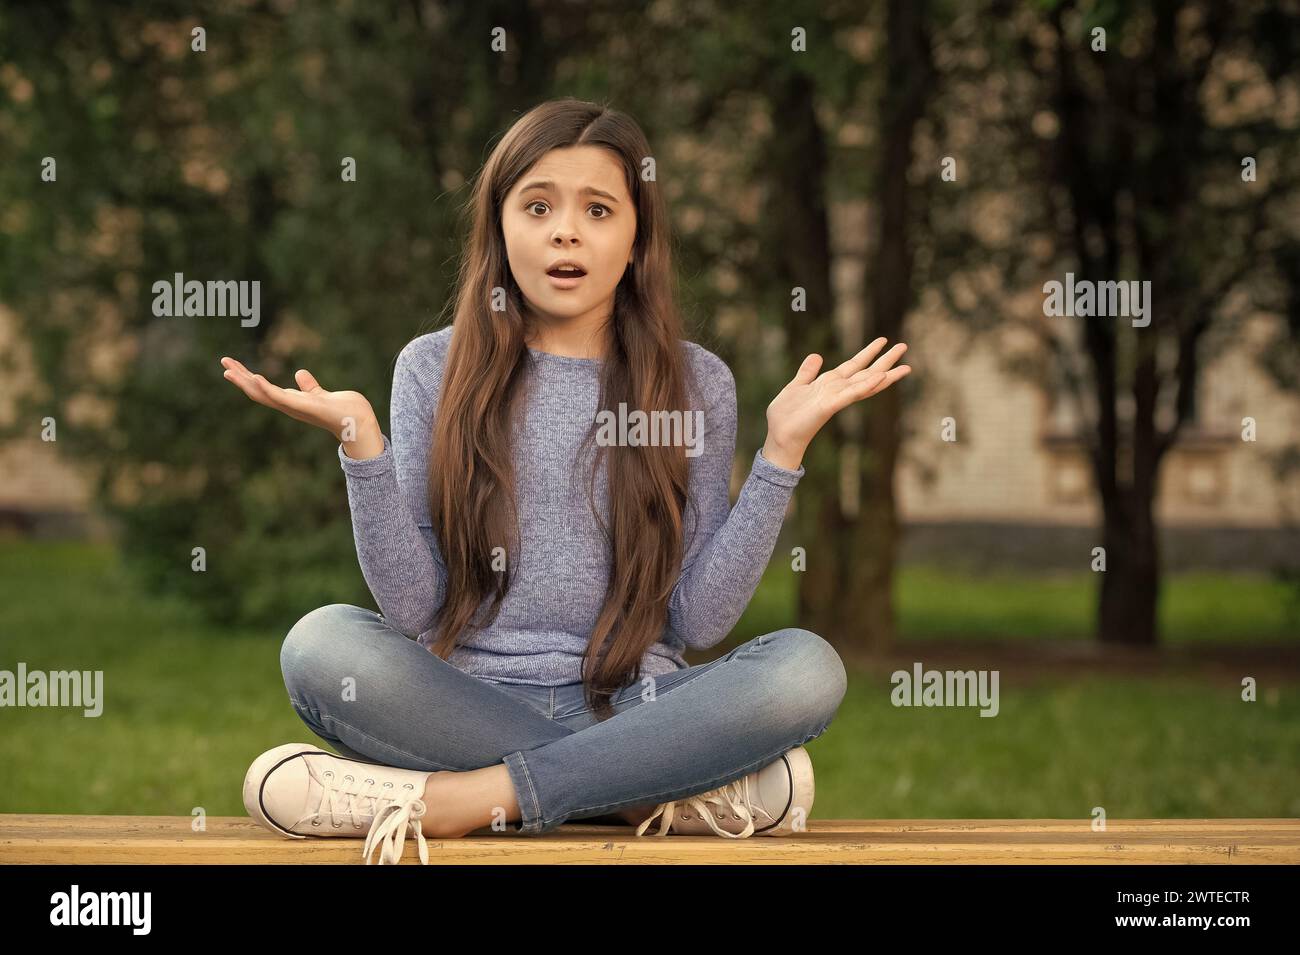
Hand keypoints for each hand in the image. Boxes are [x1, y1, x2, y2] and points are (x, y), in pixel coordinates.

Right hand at [219, 356, 382, 455]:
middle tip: (224, 362)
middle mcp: (289, 406)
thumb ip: (310, 387)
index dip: (247, 378)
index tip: (232, 366)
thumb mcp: (321, 394)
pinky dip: (266, 389)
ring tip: (230, 369)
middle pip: (258, 392)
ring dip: (246, 382)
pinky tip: (254, 378)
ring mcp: (295, 407)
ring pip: (263, 394)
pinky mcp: (304, 406)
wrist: (358, 421)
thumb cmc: (342, 410)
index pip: (264, 389)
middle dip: (240, 377)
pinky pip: (280, 397)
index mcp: (291, 402)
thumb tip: (300, 374)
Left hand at [763, 337, 911, 467]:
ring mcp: (835, 399)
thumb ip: (807, 372)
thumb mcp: (796, 387)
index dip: (869, 353)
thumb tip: (817, 356)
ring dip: (883, 374)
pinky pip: (850, 394)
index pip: (854, 366)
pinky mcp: (828, 406)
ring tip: (904, 366)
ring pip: (864, 383)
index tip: (884, 340)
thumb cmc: (786, 416)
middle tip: (904, 345)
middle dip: (885, 360)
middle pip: (866, 373)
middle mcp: (836, 391)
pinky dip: (865, 386)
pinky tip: (879, 378)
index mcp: (829, 385)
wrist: (779, 437)